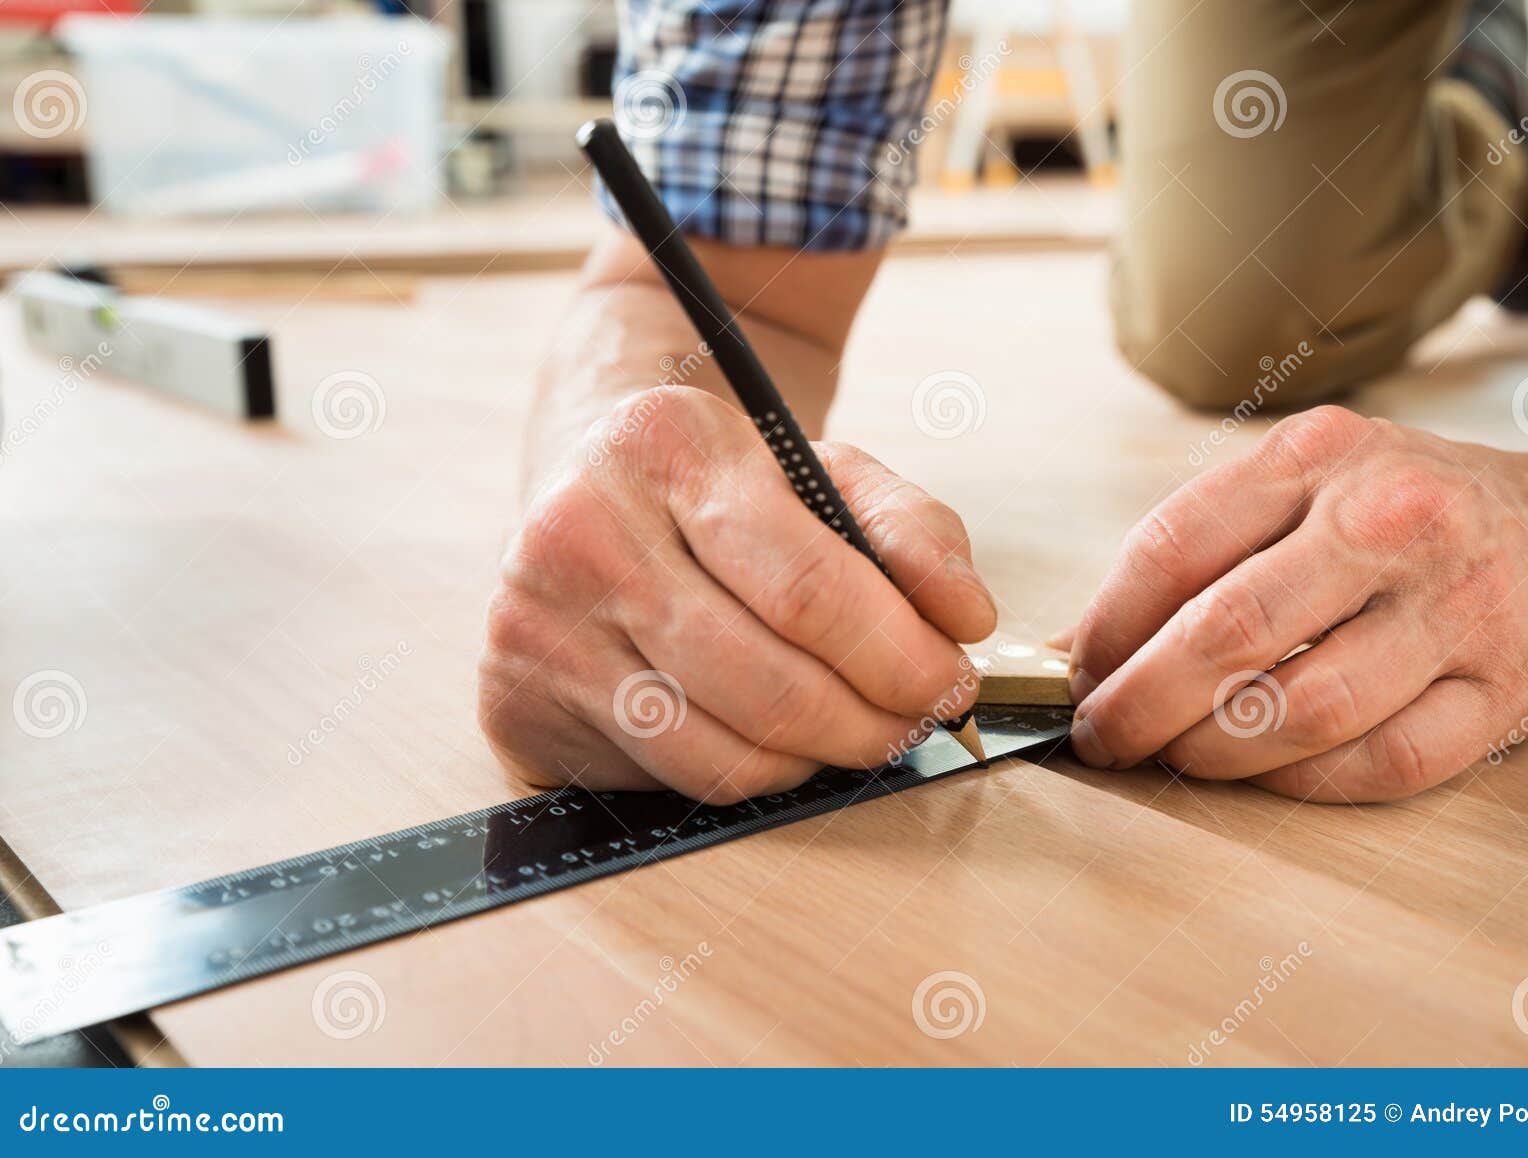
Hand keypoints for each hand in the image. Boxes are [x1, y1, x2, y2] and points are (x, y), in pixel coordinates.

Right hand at [479, 387, 995, 803]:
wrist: (585, 481)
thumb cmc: (716, 487)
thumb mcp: (821, 469)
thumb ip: (911, 529)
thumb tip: (967, 619)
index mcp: (663, 447)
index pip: (807, 588)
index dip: (898, 656)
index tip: (951, 682)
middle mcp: (577, 533)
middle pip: (768, 687)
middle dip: (871, 725)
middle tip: (915, 723)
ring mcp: (533, 625)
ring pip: (722, 754)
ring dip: (813, 760)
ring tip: (849, 727)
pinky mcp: (513, 703)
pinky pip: (669, 781)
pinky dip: (743, 773)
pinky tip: (765, 734)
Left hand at [1062, 406, 1527, 801]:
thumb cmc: (1408, 510)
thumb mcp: (1303, 486)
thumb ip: (1195, 553)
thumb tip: (1080, 649)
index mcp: (1317, 456)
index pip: (1174, 548)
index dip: (1107, 626)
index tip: (1076, 675)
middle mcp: (1389, 522)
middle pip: (1226, 633)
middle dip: (1139, 704)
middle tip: (1101, 738)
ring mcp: (1453, 608)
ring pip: (1300, 710)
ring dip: (1212, 753)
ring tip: (1173, 756)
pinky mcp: (1502, 693)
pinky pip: (1379, 764)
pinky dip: (1300, 783)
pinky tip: (1261, 774)